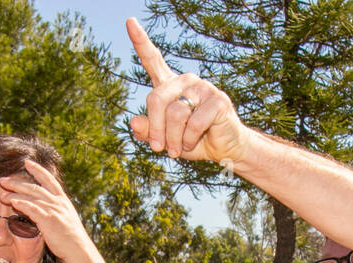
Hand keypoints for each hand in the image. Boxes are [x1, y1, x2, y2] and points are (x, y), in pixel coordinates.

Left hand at [0, 159, 89, 262]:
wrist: (79, 249)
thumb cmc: (71, 239)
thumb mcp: (64, 219)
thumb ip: (53, 211)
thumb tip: (42, 209)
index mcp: (62, 200)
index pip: (49, 179)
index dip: (38, 170)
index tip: (27, 162)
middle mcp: (58, 202)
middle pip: (34, 186)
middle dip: (17, 181)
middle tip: (3, 180)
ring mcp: (53, 210)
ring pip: (31, 196)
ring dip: (15, 193)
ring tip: (2, 193)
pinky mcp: (48, 220)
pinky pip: (32, 208)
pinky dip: (22, 203)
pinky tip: (12, 201)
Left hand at [126, 18, 247, 163]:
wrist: (223, 149)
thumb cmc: (192, 140)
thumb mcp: (165, 139)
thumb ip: (148, 131)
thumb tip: (134, 122)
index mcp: (170, 85)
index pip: (153, 60)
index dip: (140, 41)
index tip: (129, 22)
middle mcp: (185, 81)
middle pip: (156, 99)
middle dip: (155, 129)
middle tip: (158, 149)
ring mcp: (203, 88)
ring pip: (175, 113)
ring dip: (173, 138)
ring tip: (177, 149)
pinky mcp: (217, 100)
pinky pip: (193, 122)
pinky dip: (189, 139)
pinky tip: (193, 142)